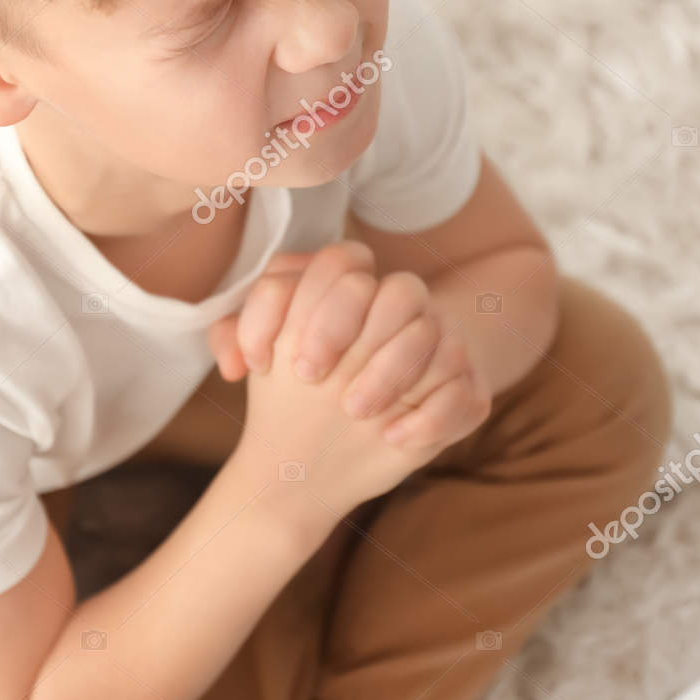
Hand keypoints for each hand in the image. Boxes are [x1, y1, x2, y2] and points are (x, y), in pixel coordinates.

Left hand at [210, 242, 490, 508]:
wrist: (354, 436)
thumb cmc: (307, 387)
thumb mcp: (270, 359)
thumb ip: (239, 340)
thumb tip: (232, 362)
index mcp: (352, 288)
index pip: (340, 262)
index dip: (310, 304)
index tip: (272, 360)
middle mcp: (401, 307)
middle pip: (396, 290)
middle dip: (346, 333)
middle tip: (311, 381)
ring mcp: (442, 344)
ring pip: (432, 334)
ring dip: (389, 375)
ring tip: (354, 413)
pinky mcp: (467, 390)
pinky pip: (463, 392)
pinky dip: (428, 417)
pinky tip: (394, 436)